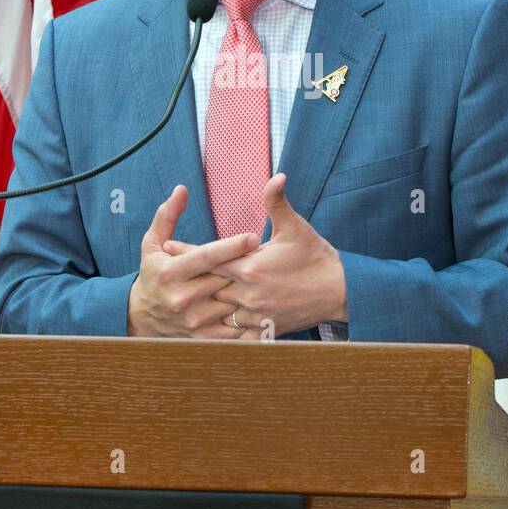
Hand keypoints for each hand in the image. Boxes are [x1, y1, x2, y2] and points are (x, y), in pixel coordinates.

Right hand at [126, 184, 261, 337]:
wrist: (143, 318)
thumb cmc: (152, 274)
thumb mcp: (152, 244)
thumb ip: (168, 215)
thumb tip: (182, 189)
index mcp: (171, 272)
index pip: (206, 257)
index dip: (231, 247)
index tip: (254, 237)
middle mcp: (182, 298)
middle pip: (225, 279)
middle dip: (246, 268)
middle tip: (267, 257)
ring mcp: (194, 320)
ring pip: (233, 302)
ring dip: (250, 291)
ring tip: (267, 281)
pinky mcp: (204, 337)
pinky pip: (235, 327)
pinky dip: (250, 318)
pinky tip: (264, 307)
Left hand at [162, 173, 346, 337]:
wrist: (341, 291)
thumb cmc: (317, 257)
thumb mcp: (296, 227)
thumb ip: (278, 203)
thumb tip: (276, 176)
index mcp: (250, 267)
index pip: (210, 258)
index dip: (188, 251)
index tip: (167, 246)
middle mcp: (248, 293)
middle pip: (208, 287)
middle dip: (190, 280)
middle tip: (167, 275)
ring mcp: (256, 313)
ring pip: (219, 312)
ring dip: (205, 305)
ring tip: (183, 300)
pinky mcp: (265, 328)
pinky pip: (237, 332)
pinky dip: (224, 328)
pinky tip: (211, 325)